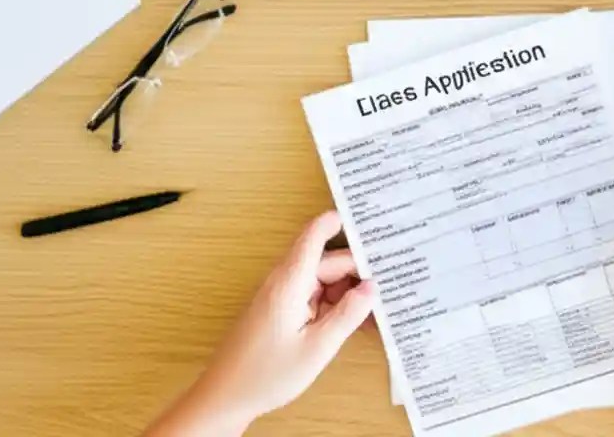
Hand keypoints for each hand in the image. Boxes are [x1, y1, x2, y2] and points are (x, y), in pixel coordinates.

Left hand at [145, 212, 375, 436]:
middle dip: (356, 271)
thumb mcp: (317, 347)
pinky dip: (333, 306)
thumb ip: (347, 315)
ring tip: (374, 311)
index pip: (313, 237)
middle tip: (388, 284)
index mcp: (289, 283)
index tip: (360, 216)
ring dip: (346, 292)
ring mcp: (281, 298)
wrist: (225, 398)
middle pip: (326, 263)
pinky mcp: (280, 312)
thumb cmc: (266, 374)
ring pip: (322, 282)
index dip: (334, 222)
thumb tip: (371, 288)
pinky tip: (352, 323)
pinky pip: (313, 299)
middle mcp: (283, 284)